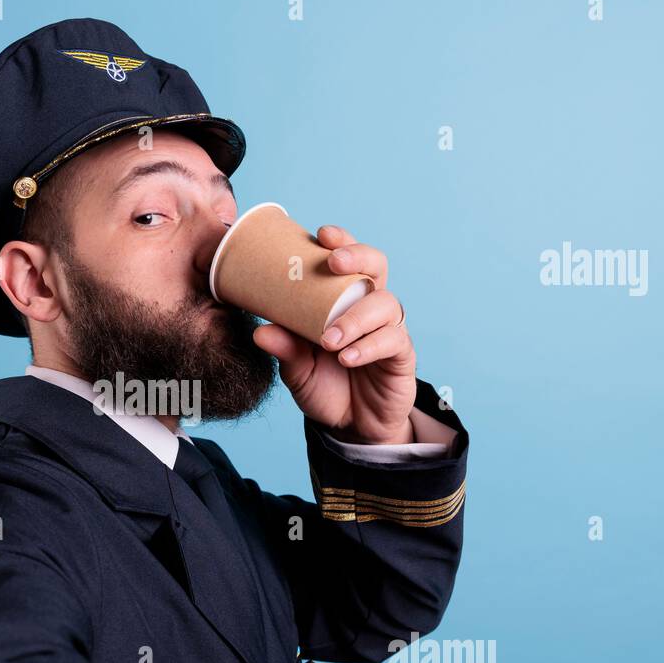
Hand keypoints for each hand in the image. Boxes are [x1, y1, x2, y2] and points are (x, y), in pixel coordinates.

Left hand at [251, 224, 416, 443]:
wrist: (352, 427)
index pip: (347, 260)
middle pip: (376, 265)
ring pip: (385, 303)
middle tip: (334, 264)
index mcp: (342, 300)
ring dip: (354, 317)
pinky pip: (393, 340)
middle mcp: (368, 307)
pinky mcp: (402, 355)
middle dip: (357, 256)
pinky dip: (368, 346)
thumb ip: (284, 349)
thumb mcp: (296, 369)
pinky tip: (348, 358)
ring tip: (329, 340)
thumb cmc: (325, 386)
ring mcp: (388, 329)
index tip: (322, 234)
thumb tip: (261, 331)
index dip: (340, 241)